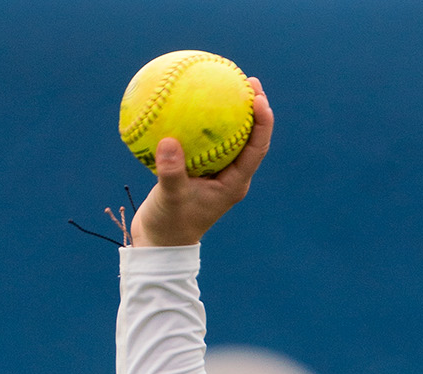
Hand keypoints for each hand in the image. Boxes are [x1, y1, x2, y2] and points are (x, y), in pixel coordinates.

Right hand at [130, 78, 274, 246]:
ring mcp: (216, 174)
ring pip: (228, 137)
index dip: (263, 123)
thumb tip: (168, 141)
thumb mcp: (169, 199)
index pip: (257, 149)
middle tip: (249, 81)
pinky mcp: (199, 171)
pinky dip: (200, 123)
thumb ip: (171, 173)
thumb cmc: (169, 226)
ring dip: (230, 112)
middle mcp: (230, 177)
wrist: (160, 244)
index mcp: (234, 184)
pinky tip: (186, 101)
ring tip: (226, 82)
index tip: (260, 98)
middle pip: (250, 137)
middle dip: (253, 109)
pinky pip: (204, 141)